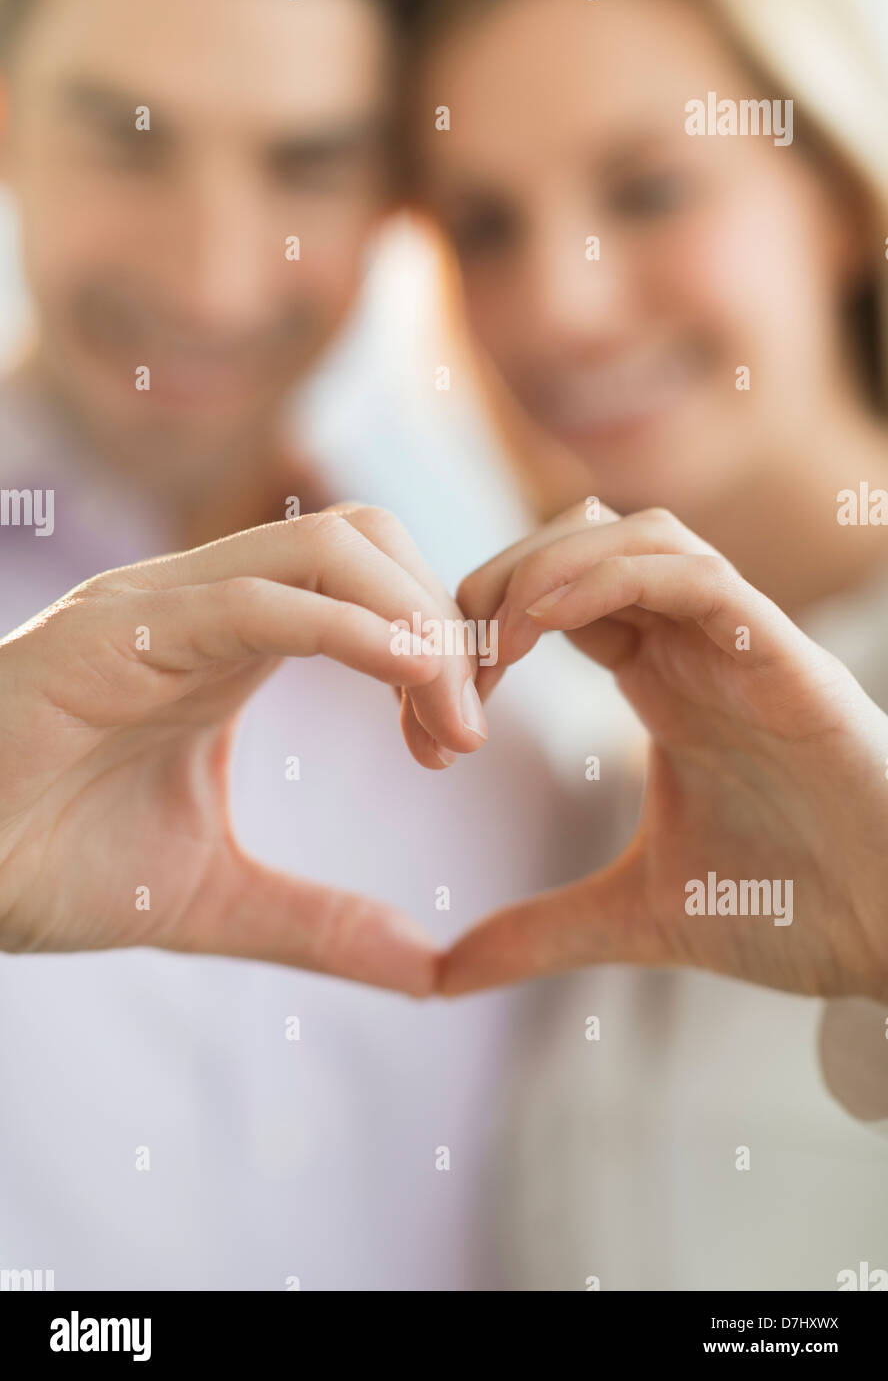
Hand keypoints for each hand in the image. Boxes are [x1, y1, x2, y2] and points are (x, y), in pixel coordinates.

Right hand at [0, 506, 485, 994]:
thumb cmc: (45, 864)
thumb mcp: (215, 898)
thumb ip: (321, 923)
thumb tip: (431, 969)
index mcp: (228, 642)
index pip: (367, 577)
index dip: (436, 641)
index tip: (459, 738)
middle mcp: (202, 604)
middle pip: (365, 536)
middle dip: (440, 618)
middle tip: (465, 732)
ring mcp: (159, 607)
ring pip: (326, 546)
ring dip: (413, 620)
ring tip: (447, 724)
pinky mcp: (118, 632)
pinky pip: (260, 599)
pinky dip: (353, 630)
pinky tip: (406, 685)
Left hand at [443, 503, 887, 999]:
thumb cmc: (794, 908)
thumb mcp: (635, 915)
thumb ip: (539, 932)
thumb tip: (439, 977)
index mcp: (665, 683)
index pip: (556, 602)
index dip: (480, 633)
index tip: (427, 716)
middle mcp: (698, 647)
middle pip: (581, 544)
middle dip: (494, 585)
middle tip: (436, 666)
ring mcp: (742, 644)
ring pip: (636, 534)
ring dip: (544, 568)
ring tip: (486, 640)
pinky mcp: (784, 657)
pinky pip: (693, 573)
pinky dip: (609, 575)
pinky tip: (543, 620)